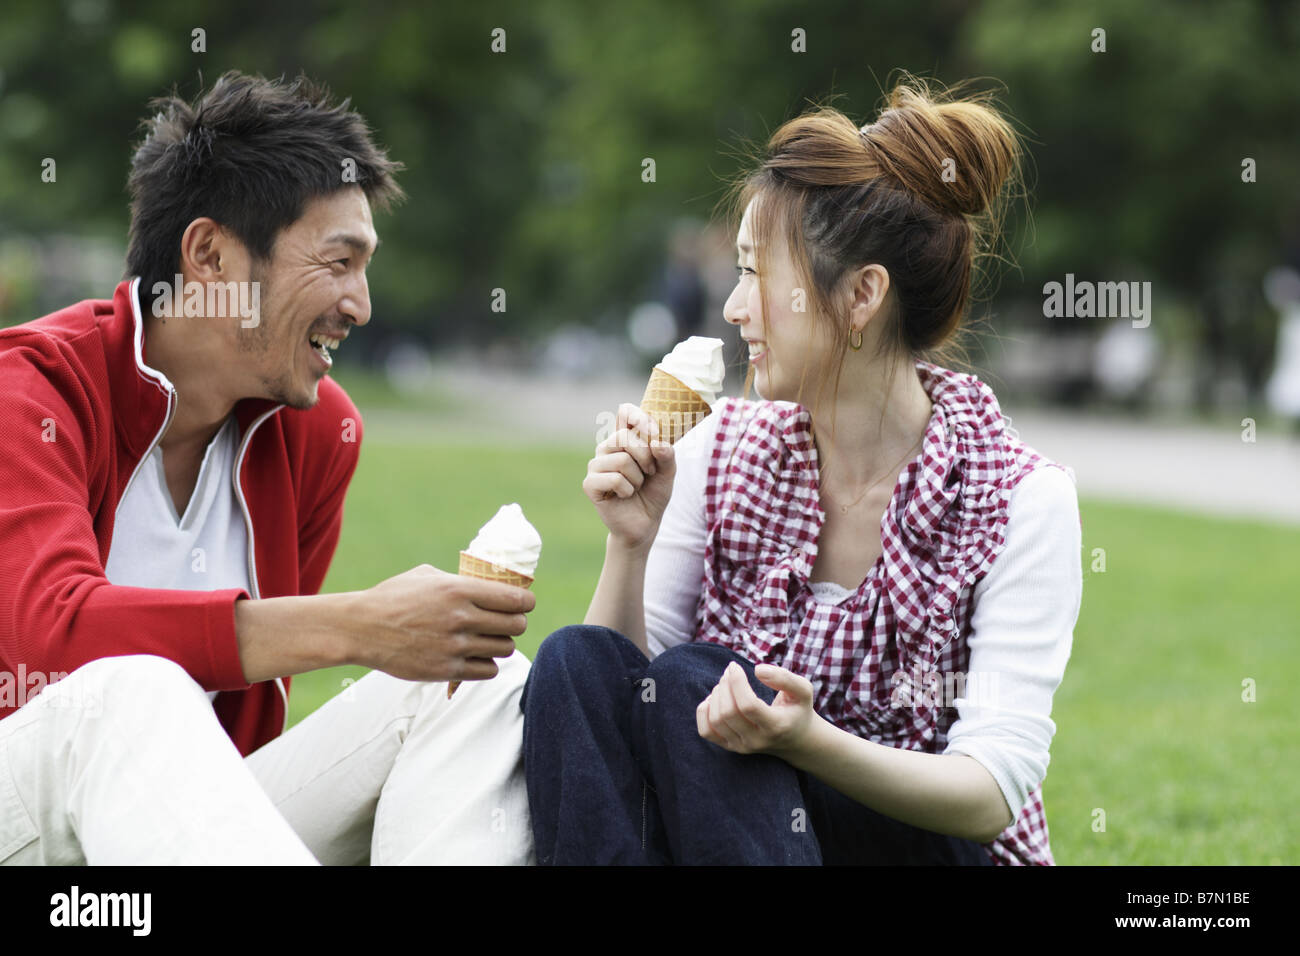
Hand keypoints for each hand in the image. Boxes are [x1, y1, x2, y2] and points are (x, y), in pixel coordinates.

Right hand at [352, 564, 532, 682]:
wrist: (361, 628)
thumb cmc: (393, 597)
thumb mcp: (427, 576)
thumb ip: (460, 581)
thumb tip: (488, 586)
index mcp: (459, 589)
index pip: (515, 600)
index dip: (526, 603)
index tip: (523, 605)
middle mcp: (461, 618)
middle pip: (516, 626)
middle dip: (516, 624)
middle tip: (505, 623)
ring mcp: (455, 646)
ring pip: (505, 649)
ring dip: (501, 645)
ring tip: (488, 641)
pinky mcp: (446, 670)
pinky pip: (488, 671)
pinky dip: (486, 665)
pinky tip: (475, 657)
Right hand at [582, 403, 675, 550]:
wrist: (644, 524)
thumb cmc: (654, 494)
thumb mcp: (668, 472)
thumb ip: (667, 455)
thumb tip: (657, 442)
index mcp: (625, 439)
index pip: (625, 412)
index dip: (639, 417)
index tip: (654, 432)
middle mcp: (607, 448)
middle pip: (624, 436)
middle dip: (645, 456)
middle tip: (650, 473)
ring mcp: (596, 465)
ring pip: (621, 460)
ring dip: (638, 478)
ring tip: (636, 487)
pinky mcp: (590, 484)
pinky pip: (613, 478)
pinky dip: (627, 489)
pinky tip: (625, 495)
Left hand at [696, 661, 818, 759]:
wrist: (796, 739)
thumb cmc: (798, 709)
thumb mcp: (803, 690)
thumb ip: (784, 677)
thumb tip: (757, 670)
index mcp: (776, 726)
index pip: (748, 705)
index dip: (737, 682)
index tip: (734, 665)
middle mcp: (757, 741)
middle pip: (728, 712)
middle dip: (724, 685)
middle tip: (730, 671)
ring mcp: (741, 747)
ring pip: (716, 720)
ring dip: (715, 695)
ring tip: (725, 683)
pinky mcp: (730, 747)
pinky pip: (706, 731)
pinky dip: (704, 711)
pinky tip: (715, 699)